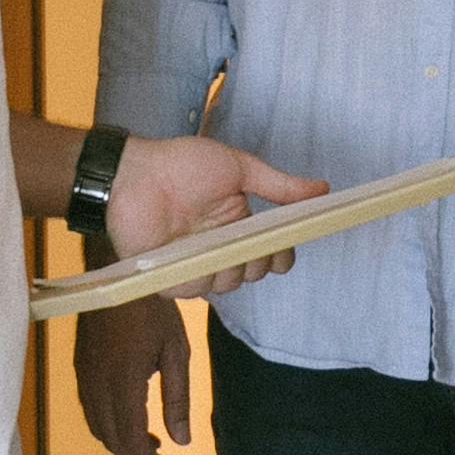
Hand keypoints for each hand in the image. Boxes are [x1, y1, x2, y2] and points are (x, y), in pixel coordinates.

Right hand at [74, 295, 190, 454]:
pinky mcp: (80, 366)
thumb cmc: (154, 309)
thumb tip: (182, 442)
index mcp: (123, 380)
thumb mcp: (176, 353)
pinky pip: (89, 408)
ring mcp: (84, 374)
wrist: (117, 273)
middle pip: (110, 437)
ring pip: (96, 425)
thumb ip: (178, 399)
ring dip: (119, 442)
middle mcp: (97, 382)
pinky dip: (107, 424)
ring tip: (149, 444)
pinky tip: (128, 420)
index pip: (129, 436)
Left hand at [103, 131, 324, 272]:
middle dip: (255, 262)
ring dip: (227, 269)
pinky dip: (197, 277)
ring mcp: (193, 263)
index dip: (281, 256)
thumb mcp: (238, 167)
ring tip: (215, 245)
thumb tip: (323, 189)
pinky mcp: (168, 276)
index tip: (284, 250)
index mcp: (238, 223)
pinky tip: (192, 256)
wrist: (131, 173)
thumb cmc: (181, 164)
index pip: (270, 253)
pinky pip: (193, 290)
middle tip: (249, 244)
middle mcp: (218, 247)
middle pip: (251, 273)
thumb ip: (279, 185)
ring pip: (225, 285)